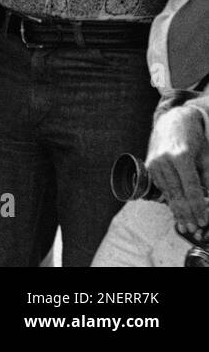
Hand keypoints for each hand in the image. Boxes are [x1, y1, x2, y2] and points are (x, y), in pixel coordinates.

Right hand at [145, 106, 208, 233]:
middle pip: (177, 194)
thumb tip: (208, 201)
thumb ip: (207, 179)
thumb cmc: (193, 139)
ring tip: (186, 224)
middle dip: (187, 214)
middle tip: (194, 228)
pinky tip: (177, 210)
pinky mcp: (148, 166)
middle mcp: (164, 160)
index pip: (191, 188)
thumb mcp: (206, 157)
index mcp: (181, 156)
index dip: (198, 207)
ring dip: (177, 211)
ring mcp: (153, 163)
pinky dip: (170, 200)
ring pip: (167, 193)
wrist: (171, 122)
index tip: (204, 220)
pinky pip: (162, 187)